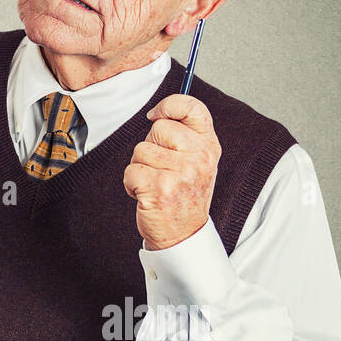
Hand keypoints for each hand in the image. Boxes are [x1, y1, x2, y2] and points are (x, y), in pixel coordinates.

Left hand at [122, 94, 220, 250]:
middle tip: (160, 168)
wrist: (184, 235)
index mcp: (209, 146)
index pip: (192, 108)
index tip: (157, 114)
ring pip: (141, 150)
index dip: (169, 105)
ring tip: (155, 183)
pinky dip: (131, 184)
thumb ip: (184, 136)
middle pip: (158, 128)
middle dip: (150, 146)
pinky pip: (131, 171)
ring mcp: (181, 173)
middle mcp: (199, 158)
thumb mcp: (196, 162)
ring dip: (140, 167)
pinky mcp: (161, 188)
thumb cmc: (184, 196)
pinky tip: (147, 195)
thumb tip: (157, 114)